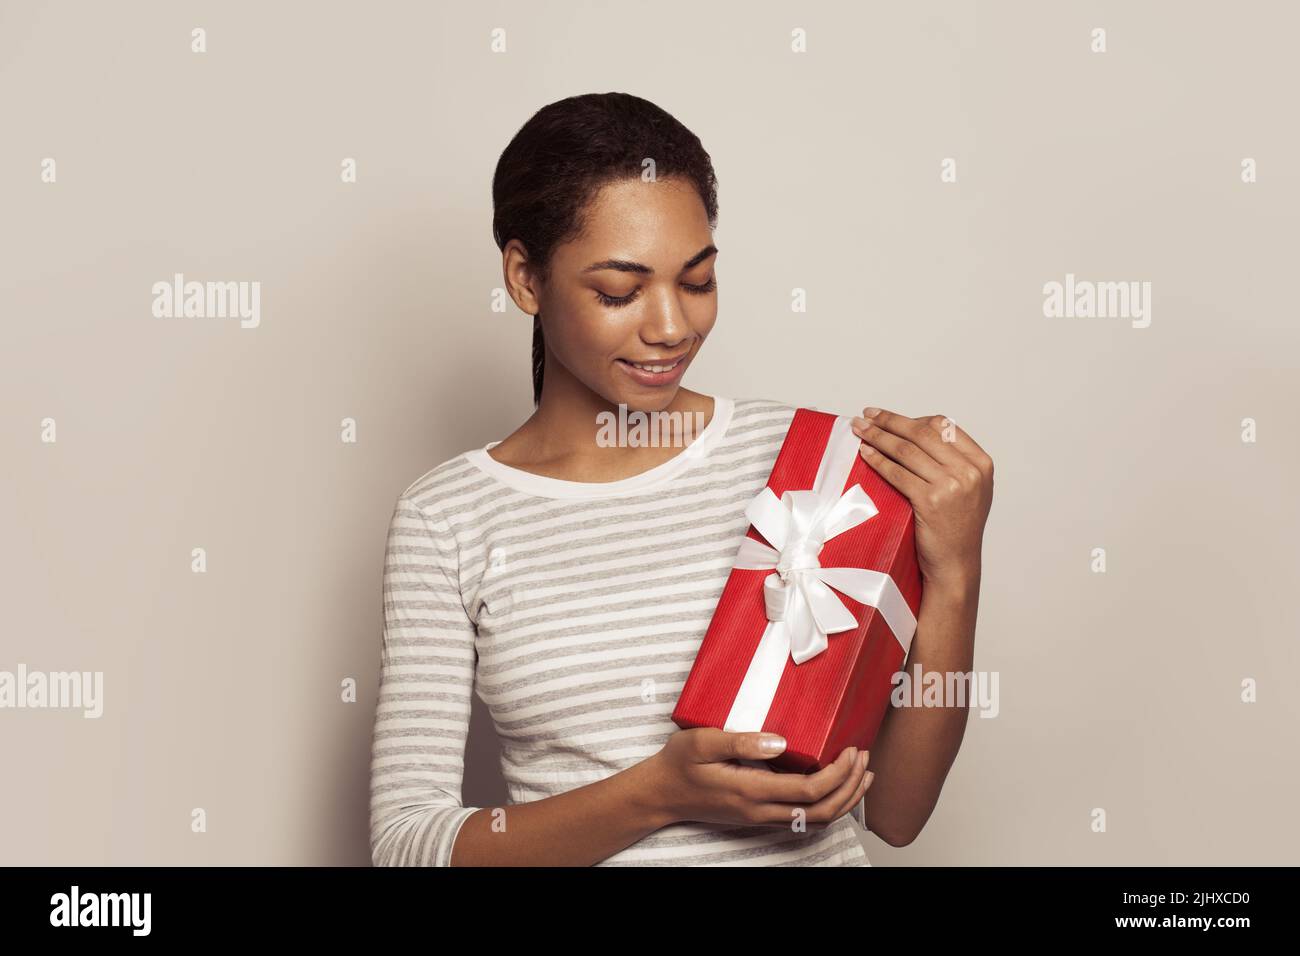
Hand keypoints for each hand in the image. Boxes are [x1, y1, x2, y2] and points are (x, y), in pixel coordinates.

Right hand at [645, 728, 872, 829]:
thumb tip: (780, 741)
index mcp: (750, 790)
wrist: (661, 795)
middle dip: (851, 787)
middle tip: (863, 759)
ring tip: (861, 775)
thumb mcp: (702, 742)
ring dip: (845, 800)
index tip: (850, 749)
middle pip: (822, 811)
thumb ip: (741, 742)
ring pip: (817, 820)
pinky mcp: (760, 818)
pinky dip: (828, 805)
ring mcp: (761, 818)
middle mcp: (761, 811)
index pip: (809, 790)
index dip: (838, 773)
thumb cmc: (679, 764)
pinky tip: (834, 788)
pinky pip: (804, 820)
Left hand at [850, 408, 992, 591]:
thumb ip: (952, 461)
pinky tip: (865, 453)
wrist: (956, 564)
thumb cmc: (957, 529)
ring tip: (860, 430)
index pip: (943, 426)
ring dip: (879, 436)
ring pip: (906, 450)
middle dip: (890, 421)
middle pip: (922, 433)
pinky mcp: (930, 501)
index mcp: (981, 463)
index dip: (913, 418)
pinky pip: (897, 472)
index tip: (889, 417)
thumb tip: (918, 432)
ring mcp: (952, 486)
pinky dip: (877, 460)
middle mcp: (969, 471)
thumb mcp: (969, 489)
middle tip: (867, 416)